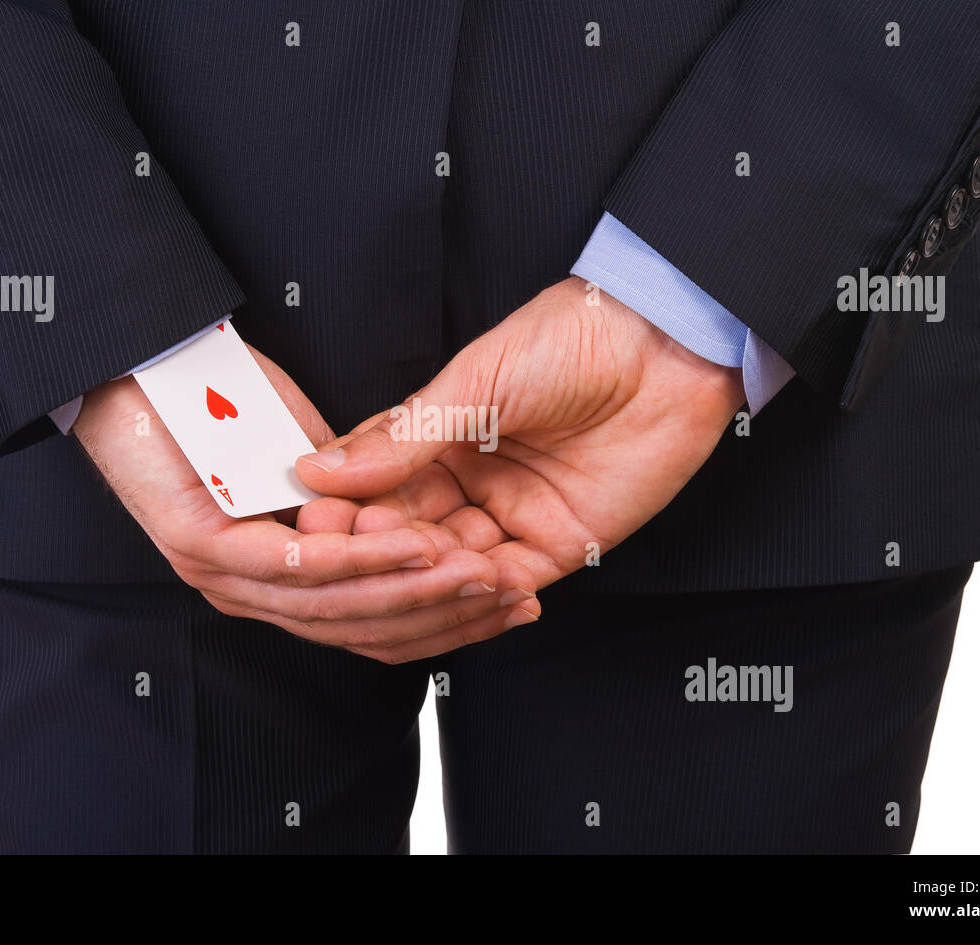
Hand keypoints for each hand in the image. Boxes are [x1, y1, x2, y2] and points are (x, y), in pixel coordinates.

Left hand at [73, 347, 538, 661]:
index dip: (448, 615)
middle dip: (448, 612)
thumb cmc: (224, 404)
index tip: (513, 600)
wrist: (141, 365)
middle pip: (368, 625)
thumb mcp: (314, 455)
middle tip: (515, 600)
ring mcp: (224, 575)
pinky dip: (363, 558)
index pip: (377, 620)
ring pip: (339, 603)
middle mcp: (251, 592)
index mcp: (278, 580)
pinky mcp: (204, 546)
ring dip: (417, 589)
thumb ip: (363, 494)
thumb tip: (428, 522)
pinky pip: (298, 564)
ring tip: (481, 575)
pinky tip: (416, 546)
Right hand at [296, 277, 744, 590]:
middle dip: (384, 549)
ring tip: (410, 572)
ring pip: (454, 568)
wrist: (663, 344)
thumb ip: (402, 436)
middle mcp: (471, 481)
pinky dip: (488, 592)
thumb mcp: (474, 382)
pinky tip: (465, 586)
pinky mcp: (559, 543)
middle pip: (411, 535)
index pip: (379, 488)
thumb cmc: (572, 338)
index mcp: (440, 438)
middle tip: (354, 555)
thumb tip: (323, 469)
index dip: (350, 509)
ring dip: (432, 575)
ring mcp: (512, 513)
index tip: (316, 525)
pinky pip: (512, 582)